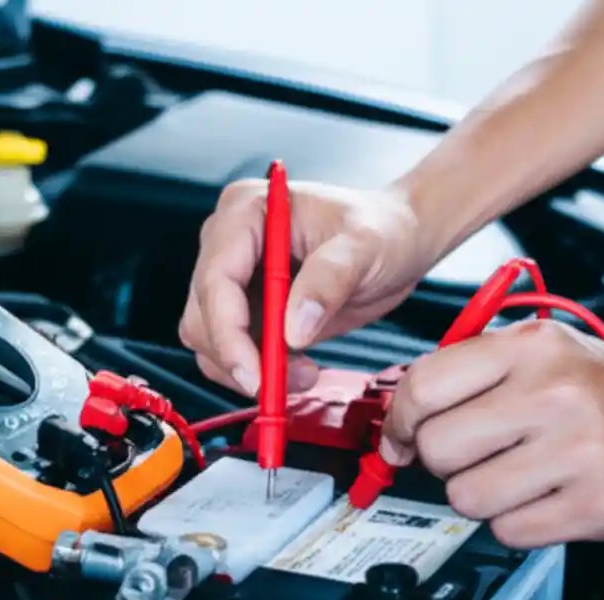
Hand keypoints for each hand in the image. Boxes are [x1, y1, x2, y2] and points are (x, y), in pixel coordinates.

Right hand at [180, 180, 435, 395]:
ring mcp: (235, 276)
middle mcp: (230, 241)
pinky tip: (298, 370)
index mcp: (247, 211)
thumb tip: (294, 330)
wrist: (400, 239)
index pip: (216, 279)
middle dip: (239, 357)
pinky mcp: (248, 308)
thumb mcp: (365, 247)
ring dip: (249, 369)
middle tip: (282, 384)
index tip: (254, 373)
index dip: (228, 333)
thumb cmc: (384, 228)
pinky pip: (233, 351)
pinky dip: (258, 371)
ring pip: (210, 340)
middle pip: (203, 315)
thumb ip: (329, 281)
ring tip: (303, 375)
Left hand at [380, 319, 603, 547]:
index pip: (424, 385)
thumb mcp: (547, 355)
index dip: (400, 420)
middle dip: (445, 462)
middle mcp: (555, 392)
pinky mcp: (597, 504)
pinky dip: (518, 525)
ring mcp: (579, 450)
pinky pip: (508, 531)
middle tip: (478, 456)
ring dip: (483, 497)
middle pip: (437, 448)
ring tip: (521, 478)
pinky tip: (547, 499)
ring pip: (466, 497)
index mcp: (534, 347)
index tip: (403, 435)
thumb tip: (400, 417)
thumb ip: (474, 372)